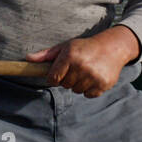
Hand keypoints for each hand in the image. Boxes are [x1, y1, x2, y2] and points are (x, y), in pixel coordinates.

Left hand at [25, 26, 140, 96]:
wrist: (113, 47)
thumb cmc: (85, 47)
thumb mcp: (65, 47)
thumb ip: (46, 55)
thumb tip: (27, 59)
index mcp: (70, 56)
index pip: (53, 78)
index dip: (54, 78)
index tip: (59, 74)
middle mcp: (81, 66)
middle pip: (64, 85)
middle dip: (68, 79)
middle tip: (76, 69)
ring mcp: (93, 76)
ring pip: (76, 90)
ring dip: (78, 84)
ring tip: (86, 72)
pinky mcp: (103, 84)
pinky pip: (88, 95)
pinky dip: (89, 89)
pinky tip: (94, 77)